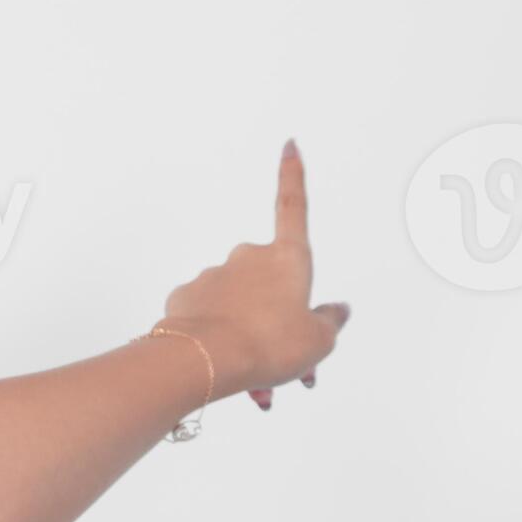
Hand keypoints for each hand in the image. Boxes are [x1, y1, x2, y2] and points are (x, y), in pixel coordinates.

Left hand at [156, 140, 351, 411]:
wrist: (207, 359)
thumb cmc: (267, 344)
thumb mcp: (319, 341)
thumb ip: (329, 321)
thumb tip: (336, 311)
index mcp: (288, 258)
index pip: (294, 206)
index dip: (293, 175)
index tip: (289, 147)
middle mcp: (248, 258)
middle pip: (268, 281)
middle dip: (275, 315)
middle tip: (283, 355)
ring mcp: (214, 275)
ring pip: (238, 305)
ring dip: (248, 334)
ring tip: (256, 374)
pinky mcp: (185, 297)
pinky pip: (208, 316)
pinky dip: (218, 337)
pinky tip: (223, 363)